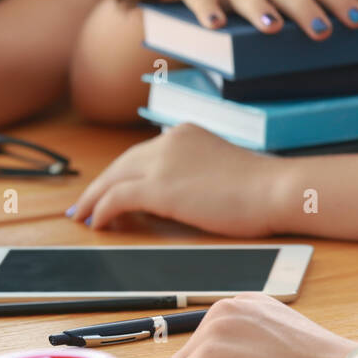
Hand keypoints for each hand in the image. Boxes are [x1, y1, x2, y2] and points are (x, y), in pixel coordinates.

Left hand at [65, 122, 289, 235]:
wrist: (274, 189)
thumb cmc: (262, 188)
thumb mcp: (222, 170)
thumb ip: (195, 174)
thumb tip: (174, 197)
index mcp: (186, 133)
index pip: (143, 153)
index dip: (122, 172)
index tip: (110, 187)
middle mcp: (169, 141)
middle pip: (122, 164)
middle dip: (100, 185)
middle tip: (84, 204)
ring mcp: (163, 162)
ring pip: (112, 179)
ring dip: (93, 199)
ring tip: (82, 216)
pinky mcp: (160, 187)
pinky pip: (116, 198)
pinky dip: (101, 210)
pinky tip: (97, 223)